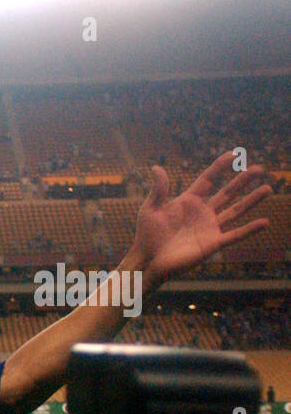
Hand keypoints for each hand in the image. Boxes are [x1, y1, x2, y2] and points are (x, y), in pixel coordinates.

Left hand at [128, 152, 271, 289]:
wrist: (147, 260)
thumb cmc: (146, 235)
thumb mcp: (150, 208)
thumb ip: (158, 189)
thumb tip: (156, 167)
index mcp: (188, 201)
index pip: (208, 179)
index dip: (220, 167)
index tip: (234, 154)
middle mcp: (202, 213)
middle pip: (227, 193)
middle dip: (242, 181)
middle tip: (259, 169)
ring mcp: (209, 228)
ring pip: (235, 211)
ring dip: (251, 200)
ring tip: (268, 188)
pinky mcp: (212, 243)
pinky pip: (235, 235)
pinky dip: (249, 229)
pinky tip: (265, 222)